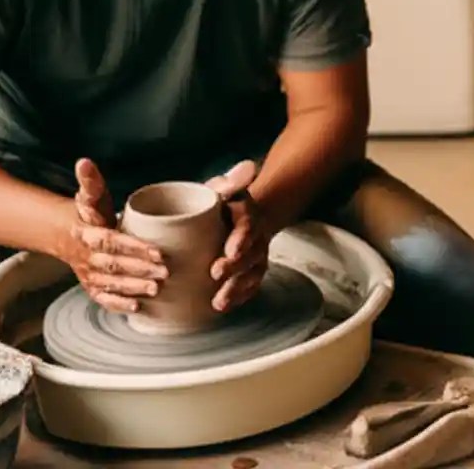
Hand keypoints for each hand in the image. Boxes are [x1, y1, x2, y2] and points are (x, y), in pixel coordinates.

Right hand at [57, 158, 167, 312]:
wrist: (65, 234)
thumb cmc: (89, 214)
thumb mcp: (91, 197)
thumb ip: (91, 182)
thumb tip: (84, 162)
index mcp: (88, 232)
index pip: (112, 241)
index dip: (134, 248)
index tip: (158, 252)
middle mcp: (87, 255)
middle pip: (114, 265)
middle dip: (140, 270)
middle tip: (166, 272)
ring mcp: (89, 273)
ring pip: (110, 284)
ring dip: (133, 288)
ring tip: (156, 289)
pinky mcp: (92, 286)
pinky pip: (103, 298)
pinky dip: (118, 304)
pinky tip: (138, 307)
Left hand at [205, 160, 269, 312]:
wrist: (237, 215)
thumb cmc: (221, 203)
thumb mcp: (221, 188)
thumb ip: (228, 182)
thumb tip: (248, 166)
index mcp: (247, 212)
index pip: (248, 224)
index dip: (242, 238)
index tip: (230, 250)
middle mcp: (256, 235)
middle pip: (251, 253)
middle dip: (236, 266)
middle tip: (216, 273)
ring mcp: (256, 254)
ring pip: (252, 273)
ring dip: (237, 288)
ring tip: (218, 302)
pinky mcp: (252, 270)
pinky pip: (251, 286)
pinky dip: (240, 297)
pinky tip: (225, 307)